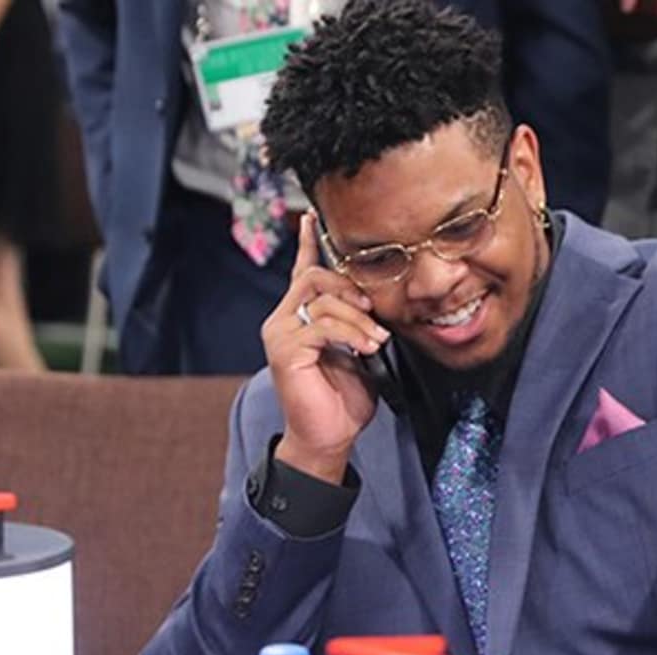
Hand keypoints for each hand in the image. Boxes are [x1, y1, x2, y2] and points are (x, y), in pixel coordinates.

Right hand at [261, 211, 389, 484]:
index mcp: (300, 316)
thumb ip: (357, 322)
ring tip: (376, 342)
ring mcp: (280, 333)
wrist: (329, 435)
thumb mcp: (358, 350)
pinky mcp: (285, 349)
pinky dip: (351, 334)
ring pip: (323, 299)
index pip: (303, 271)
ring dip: (358, 319)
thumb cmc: (343, 397)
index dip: (307, 243)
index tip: (310, 217)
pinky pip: (323, 326)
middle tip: (374, 314)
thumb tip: (375, 301)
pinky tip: (365, 349)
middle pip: (316, 277)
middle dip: (351, 289)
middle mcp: (283, 319)